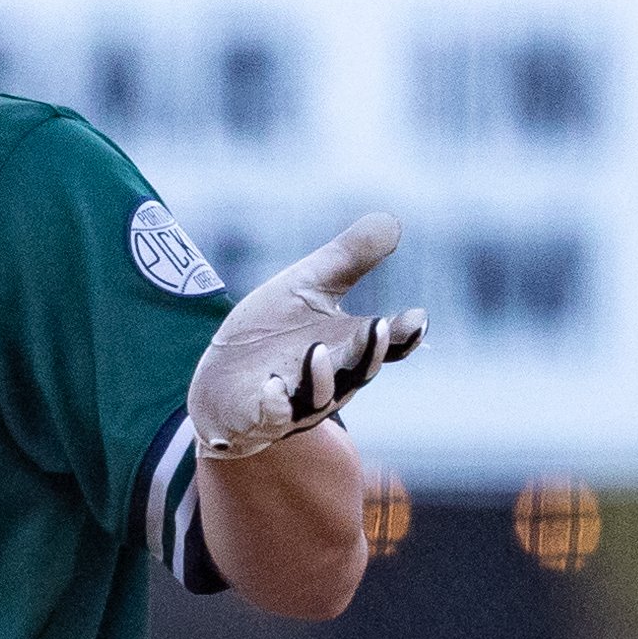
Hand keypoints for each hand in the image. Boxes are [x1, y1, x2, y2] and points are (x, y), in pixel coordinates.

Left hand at [189, 212, 425, 460]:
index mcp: (348, 346)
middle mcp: (331, 379)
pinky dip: (274, 404)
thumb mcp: (309, 285)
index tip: (417, 319)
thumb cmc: (273, 330)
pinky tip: (271, 387)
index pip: (387, 344)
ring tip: (315, 350)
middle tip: (379, 327)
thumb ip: (349, 257)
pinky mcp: (260, 416)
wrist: (221, 375)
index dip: (404, 335)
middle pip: (358, 370)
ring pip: (318, 397)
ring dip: (320, 377)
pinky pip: (272, 416)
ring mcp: (296, 402)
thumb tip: (393, 222)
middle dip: (368, 352)